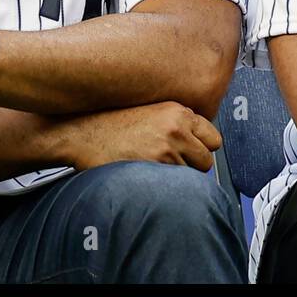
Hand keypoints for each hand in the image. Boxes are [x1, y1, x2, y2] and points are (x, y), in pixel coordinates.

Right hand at [56, 101, 222, 172]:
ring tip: (153, 166)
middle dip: (193, 166)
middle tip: (172, 163)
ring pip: (190, 175)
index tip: (194, 152)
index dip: (203, 148)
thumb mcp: (149, 111)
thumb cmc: (110, 123)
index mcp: (178, 111)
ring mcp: (166, 149)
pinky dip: (163, 185)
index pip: (214, 138)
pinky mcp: (154, 167)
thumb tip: (197, 141)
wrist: (81, 132)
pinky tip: (146, 173)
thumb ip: (176, 123)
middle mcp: (176, 128)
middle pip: (207, 160)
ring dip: (176, 176)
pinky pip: (173, 185)